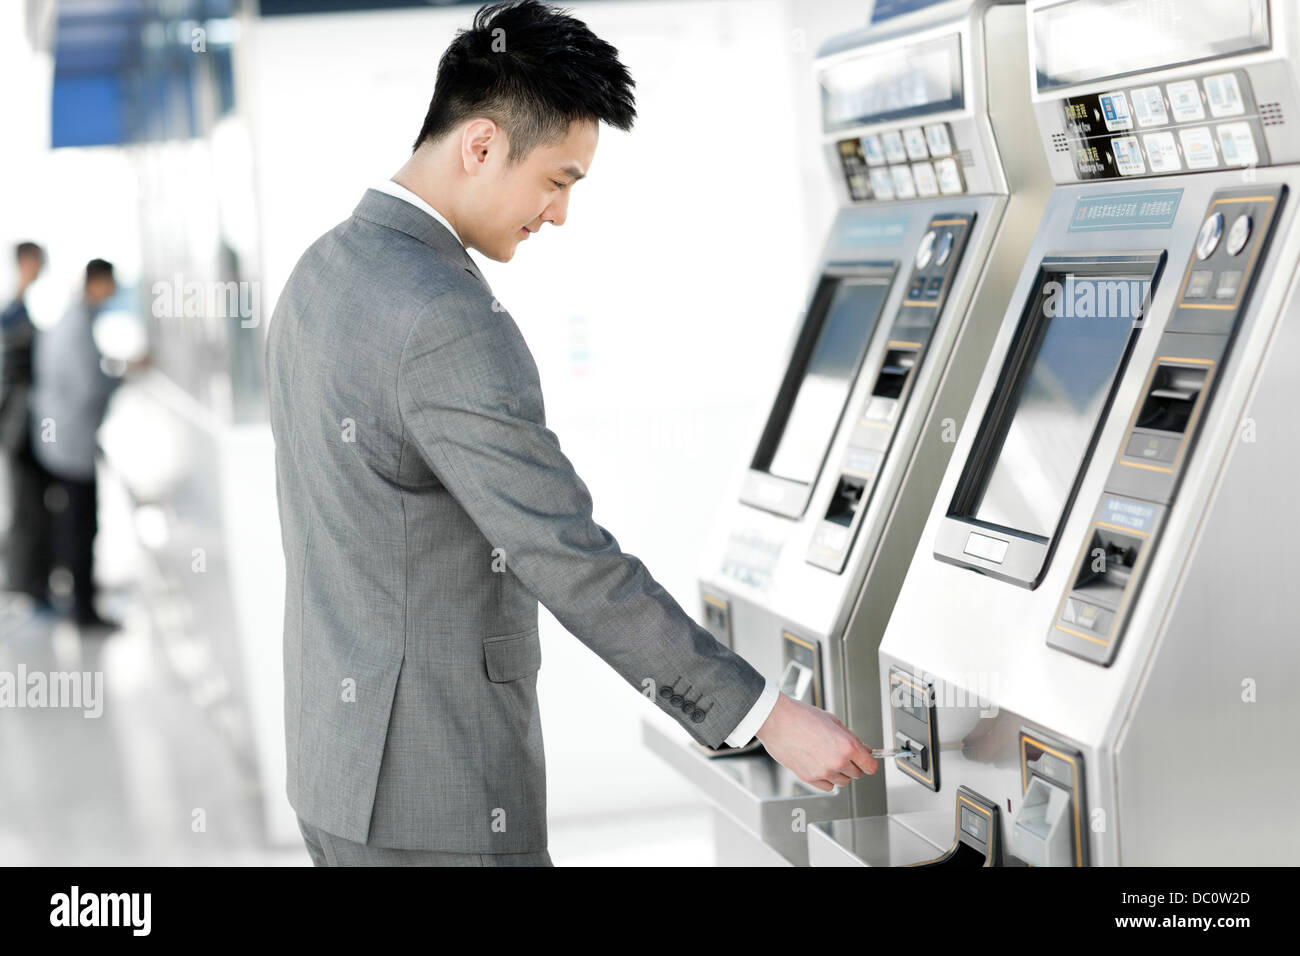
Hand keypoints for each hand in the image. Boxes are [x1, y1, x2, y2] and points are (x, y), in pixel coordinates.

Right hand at [755, 692, 877, 791]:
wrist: (777, 720)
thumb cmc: (801, 716)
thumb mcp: (833, 720)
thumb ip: (851, 738)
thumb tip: (863, 749)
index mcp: (847, 746)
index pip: (871, 766)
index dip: (869, 762)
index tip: (866, 760)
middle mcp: (837, 762)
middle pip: (857, 774)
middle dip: (853, 764)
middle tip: (841, 752)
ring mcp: (823, 772)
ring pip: (842, 781)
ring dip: (839, 772)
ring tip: (826, 756)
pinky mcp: (809, 778)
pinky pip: (827, 786)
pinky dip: (826, 778)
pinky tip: (818, 764)